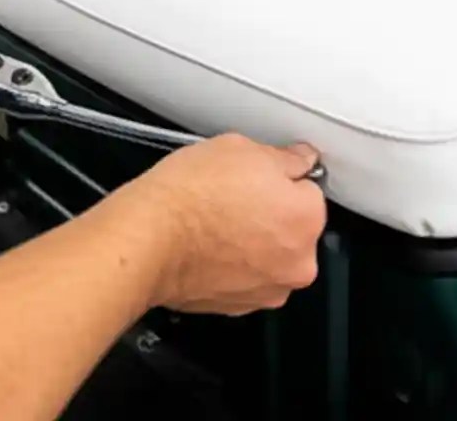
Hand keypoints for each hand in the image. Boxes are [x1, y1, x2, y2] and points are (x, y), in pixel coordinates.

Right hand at [111, 134, 326, 315]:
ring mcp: (268, 289)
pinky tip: (209, 245)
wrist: (146, 239)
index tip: (259, 178)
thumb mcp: (241, 149)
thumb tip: (298, 160)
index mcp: (307, 219)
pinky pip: (246, 278)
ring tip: (217, 222)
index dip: (281, 180)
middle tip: (235, 197)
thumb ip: (284, 158)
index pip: (309, 191)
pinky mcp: (238, 307)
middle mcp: (297, 262)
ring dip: (254, 242)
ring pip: (271, 256)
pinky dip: (234, 265)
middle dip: (273, 214)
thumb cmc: (188, 197)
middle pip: (294, 229)